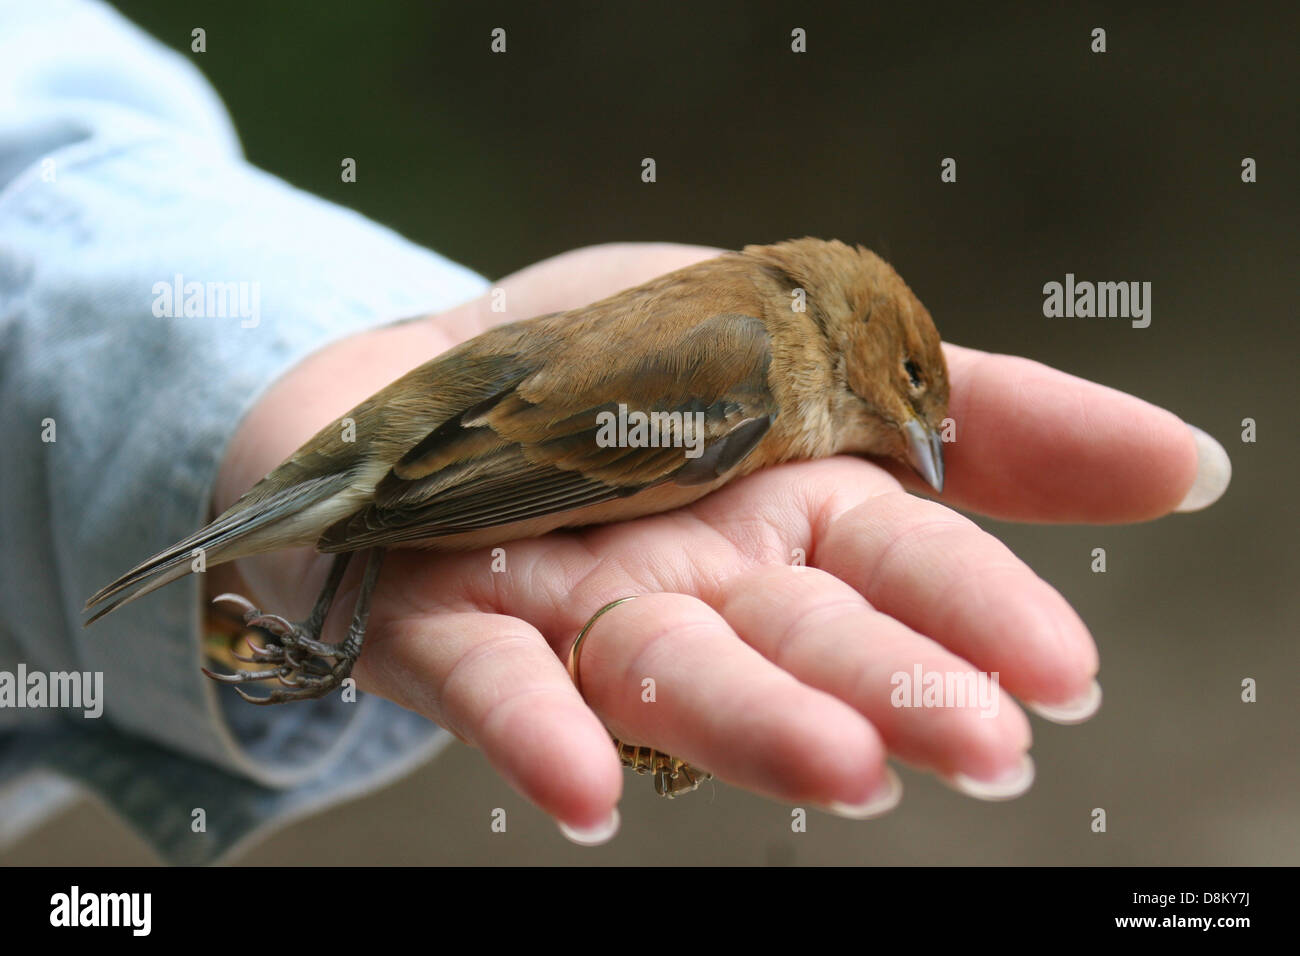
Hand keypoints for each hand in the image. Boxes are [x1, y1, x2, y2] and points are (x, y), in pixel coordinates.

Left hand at [208, 243, 1220, 841]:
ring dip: (752, 719)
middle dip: (887, 686)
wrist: (446, 371)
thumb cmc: (639, 362)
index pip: (902, 565)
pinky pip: (494, 677)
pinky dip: (539, 726)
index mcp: (789, 515)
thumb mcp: (816, 341)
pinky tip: (586, 791)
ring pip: (670, 668)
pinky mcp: (453, 617)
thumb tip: (1189, 468)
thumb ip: (984, 412)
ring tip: (840, 769)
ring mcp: (574, 608)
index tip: (1064, 678)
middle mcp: (698, 581)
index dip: (978, 614)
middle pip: (800, 636)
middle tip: (980, 748)